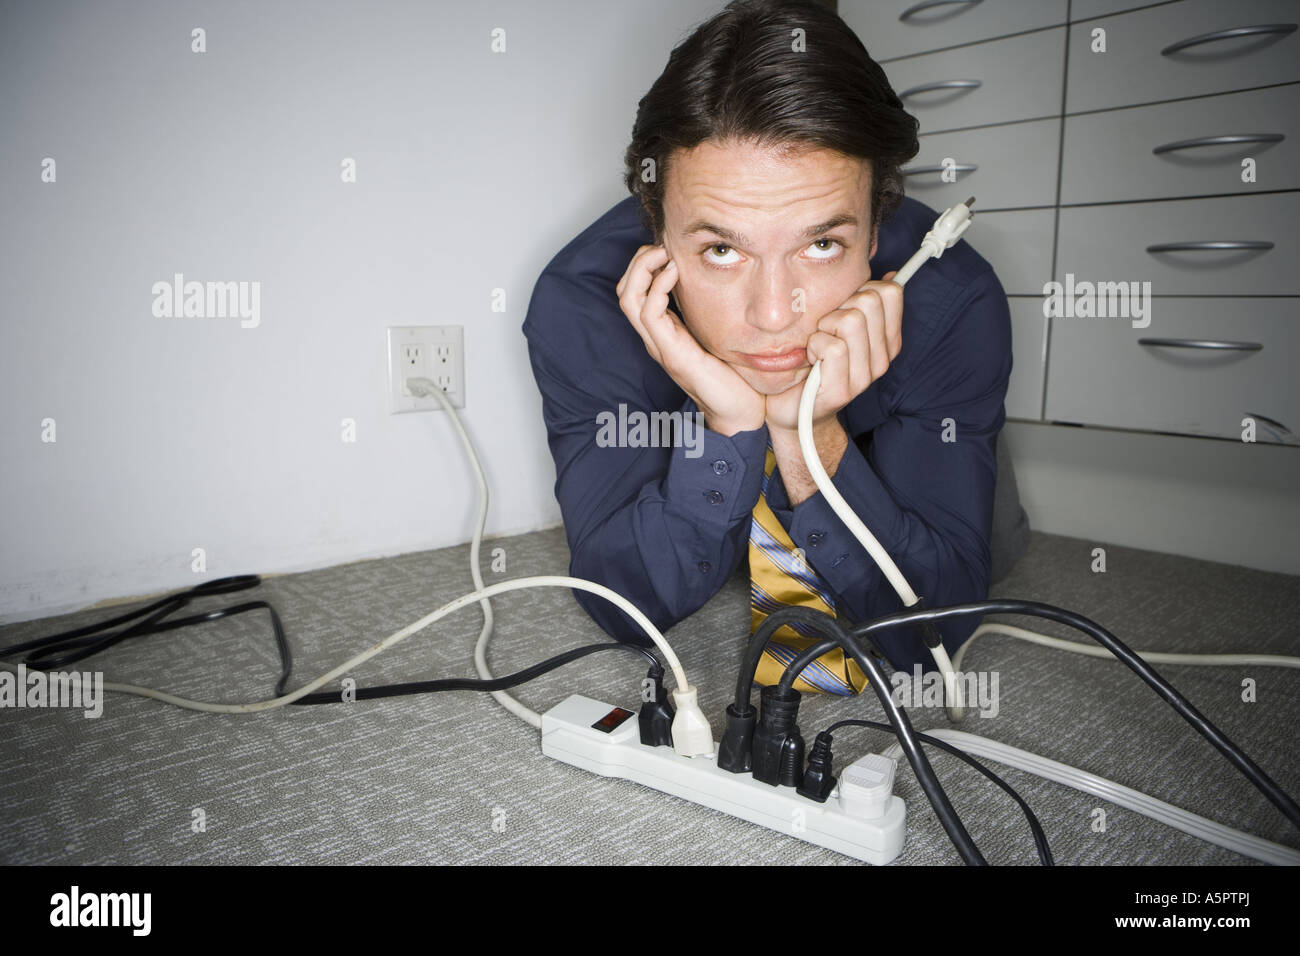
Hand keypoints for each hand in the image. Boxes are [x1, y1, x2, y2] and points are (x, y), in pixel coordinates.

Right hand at [616, 244, 765, 435]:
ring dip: (642, 268)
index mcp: (663, 332)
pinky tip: (675, 272)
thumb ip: (708, 310)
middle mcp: (655, 338)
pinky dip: (657, 286)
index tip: (668, 247)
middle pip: (624, 290)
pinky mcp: (672, 354)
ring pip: (628, 298)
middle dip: (637, 260)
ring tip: (664, 252)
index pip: (634, 291)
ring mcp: (660, 346)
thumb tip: (718, 281)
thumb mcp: (717, 333)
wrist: (740, 412)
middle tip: (662, 244)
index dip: (644, 264)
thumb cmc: (733, 375)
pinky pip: (649, 314)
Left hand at [764, 271, 902, 433]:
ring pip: (850, 320)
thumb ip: (863, 304)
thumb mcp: (840, 328)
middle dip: (840, 306)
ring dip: (824, 327)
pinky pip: (831, 347)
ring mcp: (864, 377)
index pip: (891, 292)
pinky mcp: (842, 391)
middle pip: (868, 300)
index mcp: (887, 341)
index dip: (863, 288)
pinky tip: (811, 361)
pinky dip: (813, 346)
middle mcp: (881, 359)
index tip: (845, 306)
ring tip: (818, 346)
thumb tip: (891, 275)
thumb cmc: (814, 363)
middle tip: (827, 329)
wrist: (792, 410)